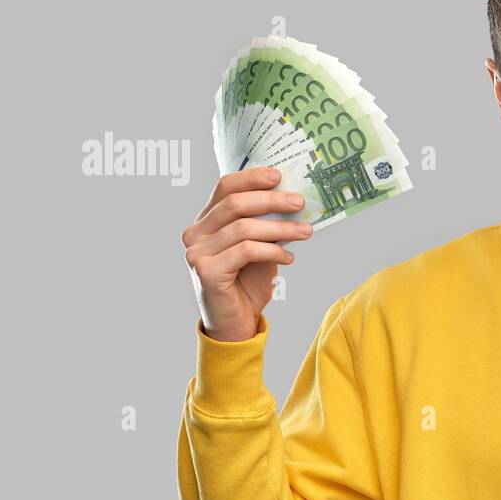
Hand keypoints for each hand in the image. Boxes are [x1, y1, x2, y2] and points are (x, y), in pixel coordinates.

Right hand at [181, 167, 312, 340]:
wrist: (234, 324)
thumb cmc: (247, 284)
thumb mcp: (258, 248)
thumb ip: (264, 225)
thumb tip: (292, 200)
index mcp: (205, 222)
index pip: (224, 187)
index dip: (251, 177)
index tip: (278, 175)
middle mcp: (194, 233)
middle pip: (234, 203)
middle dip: (271, 200)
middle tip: (300, 202)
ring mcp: (196, 252)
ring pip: (243, 228)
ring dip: (281, 228)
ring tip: (306, 232)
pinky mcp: (206, 271)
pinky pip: (246, 251)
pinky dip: (273, 251)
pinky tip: (289, 258)